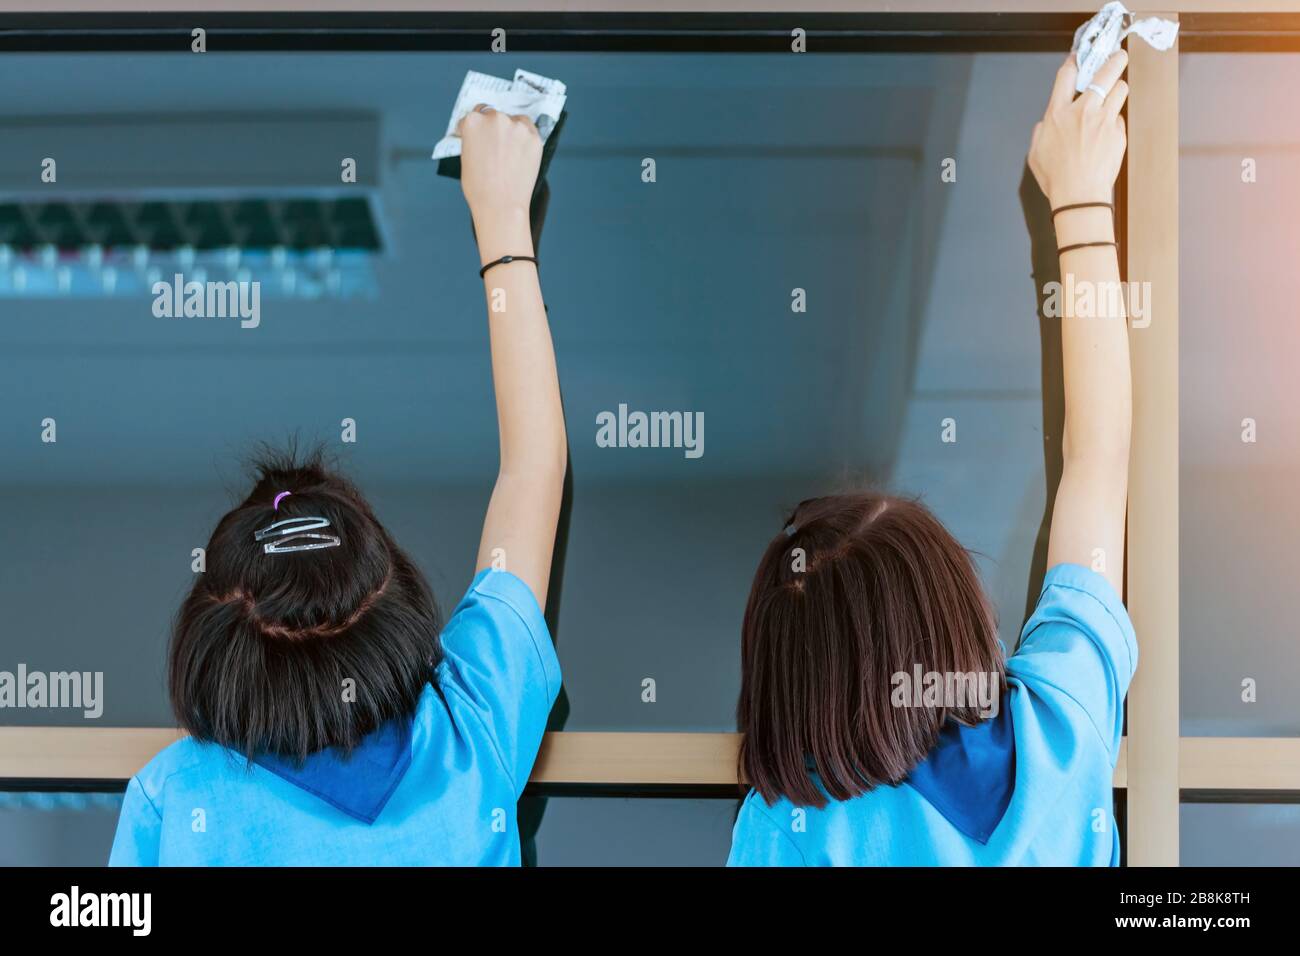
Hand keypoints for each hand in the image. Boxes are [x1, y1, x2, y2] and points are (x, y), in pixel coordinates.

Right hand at [457, 105, 542, 230]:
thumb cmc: (479, 188)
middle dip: (493, 130)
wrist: (501, 205)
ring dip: (511, 131)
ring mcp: (516, 126)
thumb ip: (474, 140)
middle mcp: (495, 118)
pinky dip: (525, 137)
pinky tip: (520, 153)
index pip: (474, 116)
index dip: (475, 129)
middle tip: (495, 148)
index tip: (478, 137)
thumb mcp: (466, 158)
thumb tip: (482, 136)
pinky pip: (529, 130)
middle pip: (493, 116)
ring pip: (513, 120)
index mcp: (473, 121)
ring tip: (509, 153)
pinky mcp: (534, 137)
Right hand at [1029, 50, 1128, 207]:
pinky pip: (1120, 118)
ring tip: (1114, 94)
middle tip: (1118, 56)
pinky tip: (1106, 134)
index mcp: (1057, 114)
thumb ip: (1041, 131)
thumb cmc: (1056, 177)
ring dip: (1117, 89)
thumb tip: (1047, 123)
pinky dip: (1114, 122)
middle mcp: (1082, 111)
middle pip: (1105, 72)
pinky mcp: (1118, 133)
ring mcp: (1103, 120)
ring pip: (1120, 89)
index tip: (1080, 57)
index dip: (1075, 61)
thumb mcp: (1035, 152)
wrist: (1079, 195)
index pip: (1067, 75)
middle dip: (1114, 59)